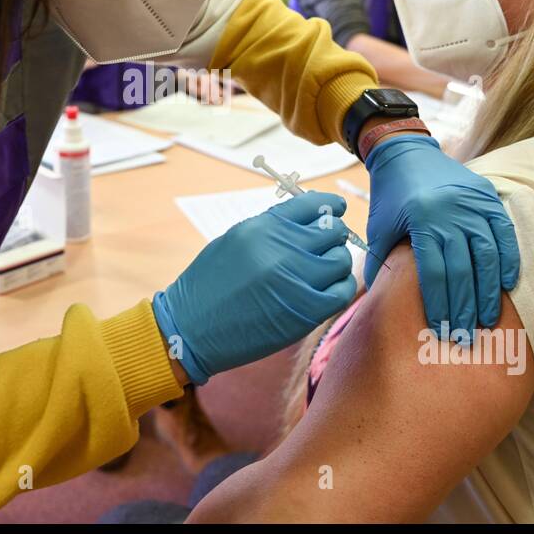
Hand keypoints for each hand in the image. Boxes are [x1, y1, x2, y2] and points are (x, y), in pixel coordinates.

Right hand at [152, 192, 356, 383]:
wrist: (191, 328)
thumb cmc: (209, 284)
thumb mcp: (235, 240)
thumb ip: (272, 227)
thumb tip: (311, 218)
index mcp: (263, 227)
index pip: (312, 204)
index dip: (329, 205)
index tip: (336, 209)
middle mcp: (282, 249)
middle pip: (332, 231)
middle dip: (333, 236)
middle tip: (326, 246)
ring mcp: (296, 281)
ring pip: (341, 260)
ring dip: (336, 263)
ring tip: (323, 271)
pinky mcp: (305, 312)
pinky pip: (341, 292)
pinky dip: (340, 288)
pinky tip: (327, 290)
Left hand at [364, 134, 518, 342]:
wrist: (406, 152)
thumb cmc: (390, 197)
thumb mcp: (380, 228)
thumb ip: (382, 262)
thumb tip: (379, 302)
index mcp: (421, 218)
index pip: (434, 272)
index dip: (440, 304)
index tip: (442, 329)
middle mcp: (451, 211)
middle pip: (463, 269)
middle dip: (465, 307)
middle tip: (467, 336)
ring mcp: (473, 203)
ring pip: (487, 255)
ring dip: (489, 291)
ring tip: (487, 319)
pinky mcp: (488, 197)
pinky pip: (504, 234)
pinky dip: (508, 260)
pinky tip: (505, 285)